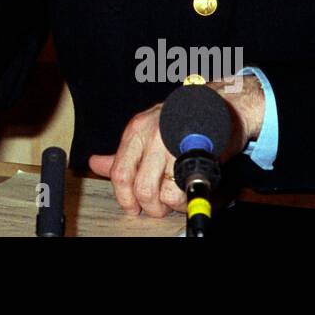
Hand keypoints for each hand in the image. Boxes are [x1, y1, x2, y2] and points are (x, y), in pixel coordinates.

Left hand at [88, 77, 263, 216]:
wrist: (220, 106)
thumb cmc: (181, 121)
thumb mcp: (146, 132)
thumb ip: (123, 153)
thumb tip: (95, 164)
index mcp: (137, 129)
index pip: (119, 172)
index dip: (124, 197)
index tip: (132, 206)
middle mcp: (153, 135)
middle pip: (139, 187)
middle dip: (148, 207)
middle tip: (156, 207)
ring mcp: (174, 145)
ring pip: (161, 194)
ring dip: (168, 205)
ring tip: (174, 198)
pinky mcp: (196, 156)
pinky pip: (183, 191)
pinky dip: (184, 201)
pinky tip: (187, 192)